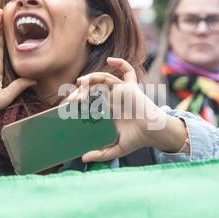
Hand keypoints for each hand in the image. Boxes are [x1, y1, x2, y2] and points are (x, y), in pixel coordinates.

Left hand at [68, 57, 188, 163]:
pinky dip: (120, 62)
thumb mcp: (115, 149)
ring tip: (80, 84)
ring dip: (91, 78)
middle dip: (79, 92)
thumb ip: (100, 154)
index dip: (76, 101)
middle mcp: (111, 98)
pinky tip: (110, 59)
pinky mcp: (130, 86)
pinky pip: (127, 71)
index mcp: (105, 110)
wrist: (153, 134)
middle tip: (70, 101)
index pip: (87, 101)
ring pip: (103, 78)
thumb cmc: (136, 140)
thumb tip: (83, 158)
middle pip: (91, 89)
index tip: (65, 107)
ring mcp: (120, 91)